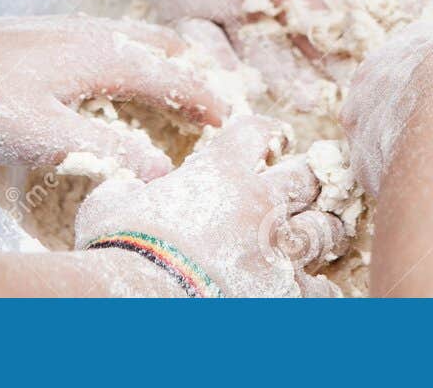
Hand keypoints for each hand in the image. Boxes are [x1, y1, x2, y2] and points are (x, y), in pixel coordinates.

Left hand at [0, 16, 229, 177]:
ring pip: (134, 37)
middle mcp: (92, 33)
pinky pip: (110, 38)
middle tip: (217, 97)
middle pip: (161, 46)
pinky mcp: (45, 33)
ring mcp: (67, 28)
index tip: (233, 120)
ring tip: (180, 81)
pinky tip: (118, 72)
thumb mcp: (48, 140)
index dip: (206, 99)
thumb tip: (164, 171)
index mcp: (103, 56)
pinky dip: (135, 53)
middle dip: (194, 70)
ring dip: (164, 59)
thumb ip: (110, 152)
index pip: (172, 76)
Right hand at [75, 115, 344, 296]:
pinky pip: (322, 289)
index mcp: (219, 170)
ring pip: (323, 228)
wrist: (141, 301)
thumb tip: (131, 186)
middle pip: (306, 177)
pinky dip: (317, 288)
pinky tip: (310, 289)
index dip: (266, 134)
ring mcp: (278, 248)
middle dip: (303, 182)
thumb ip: (127, 188)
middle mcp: (259, 202)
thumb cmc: (118, 250)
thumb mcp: (109, 205)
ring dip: (319, 230)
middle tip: (295, 192)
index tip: (271, 141)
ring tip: (314, 235)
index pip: (257, 131)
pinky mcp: (287, 294)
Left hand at [79, 0, 417, 104]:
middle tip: (372, 78)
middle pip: (321, 17)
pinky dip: (215, 61)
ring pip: (271, 42)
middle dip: (345, 48)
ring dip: (292, 72)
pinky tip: (230, 81)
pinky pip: (202, 40)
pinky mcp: (185, 4)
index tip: (412, 9)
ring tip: (317, 99)